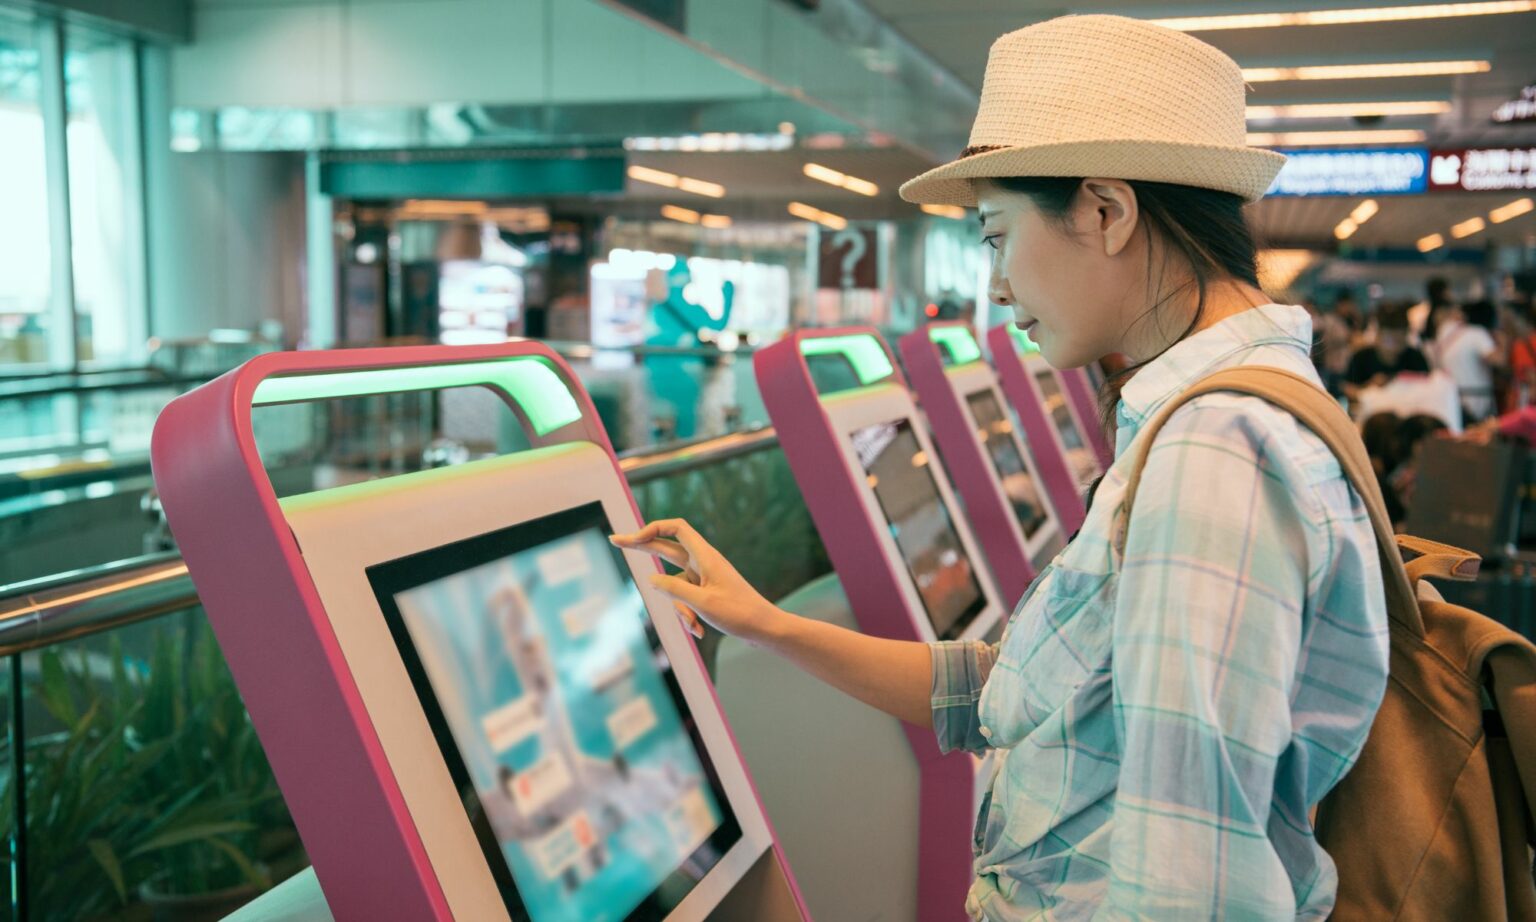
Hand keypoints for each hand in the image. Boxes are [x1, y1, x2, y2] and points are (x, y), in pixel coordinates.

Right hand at [610, 519, 781, 642]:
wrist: (765, 629)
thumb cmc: (739, 613)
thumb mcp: (702, 603)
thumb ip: (674, 589)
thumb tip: (651, 578)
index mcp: (705, 556)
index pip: (676, 527)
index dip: (653, 529)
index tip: (633, 540)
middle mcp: (703, 562)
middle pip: (666, 548)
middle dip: (642, 547)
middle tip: (614, 540)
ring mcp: (703, 577)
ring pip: (674, 586)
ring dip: (679, 609)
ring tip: (695, 626)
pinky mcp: (705, 591)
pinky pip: (685, 600)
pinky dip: (688, 616)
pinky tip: (699, 632)